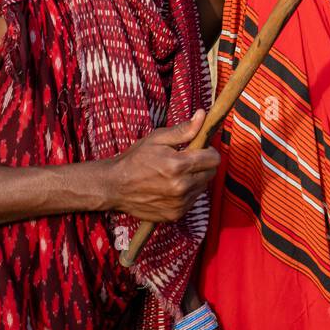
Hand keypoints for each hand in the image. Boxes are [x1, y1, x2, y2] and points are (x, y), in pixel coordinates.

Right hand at [105, 109, 219, 221]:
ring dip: (195, 179)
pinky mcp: (176, 214)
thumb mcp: (157, 138)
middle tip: (185, 160)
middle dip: (203, 164)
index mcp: (178, 165)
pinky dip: (187, 193)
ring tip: (175, 174)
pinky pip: (192, 200)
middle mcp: (182, 187)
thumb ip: (184, 129)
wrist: (115, 186)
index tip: (199, 149)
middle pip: (211, 173)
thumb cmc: (135, 159)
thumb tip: (202, 115)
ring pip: (203, 187)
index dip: (209, 151)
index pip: (214, 159)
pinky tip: (170, 187)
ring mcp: (179, 203)